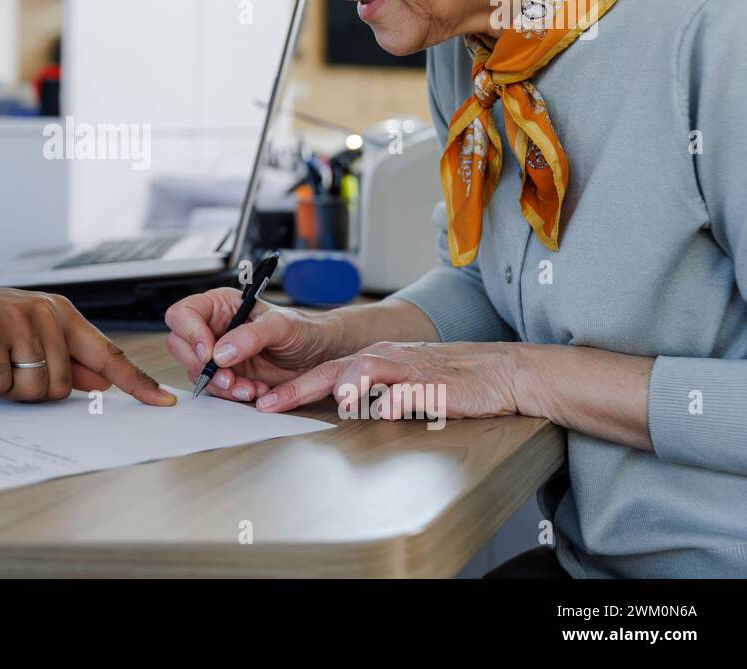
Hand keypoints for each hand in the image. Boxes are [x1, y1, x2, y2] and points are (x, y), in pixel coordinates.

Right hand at [0, 280, 175, 405]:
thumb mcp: (23, 338)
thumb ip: (64, 358)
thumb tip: (101, 381)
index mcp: (59, 313)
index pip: (108, 353)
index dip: (136, 382)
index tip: (162, 403)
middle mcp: (45, 311)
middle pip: (62, 386)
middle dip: (28, 389)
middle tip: (1, 366)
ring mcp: (18, 317)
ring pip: (33, 389)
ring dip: (3, 386)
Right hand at [163, 287, 345, 402]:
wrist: (318, 355)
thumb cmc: (302, 330)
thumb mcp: (281, 325)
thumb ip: (250, 336)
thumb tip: (221, 352)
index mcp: (220, 305)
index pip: (184, 313)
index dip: (190, 333)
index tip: (209, 353)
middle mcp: (213, 328)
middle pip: (181, 345)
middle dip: (202, 366)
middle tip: (228, 377)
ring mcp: (218, 354)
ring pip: (196, 371)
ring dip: (220, 385)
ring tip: (248, 387)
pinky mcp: (227, 375)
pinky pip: (215, 388)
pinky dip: (232, 394)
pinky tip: (254, 390)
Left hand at [254, 340, 521, 418]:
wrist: (503, 372)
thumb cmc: (453, 382)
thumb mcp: (404, 387)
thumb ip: (374, 396)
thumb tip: (341, 408)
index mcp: (375, 361)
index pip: (325, 373)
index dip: (292, 388)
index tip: (264, 403)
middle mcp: (385, 359)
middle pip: (333, 370)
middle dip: (298, 388)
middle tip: (269, 404)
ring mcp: (408, 368)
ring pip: (364, 368)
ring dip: (342, 385)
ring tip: (322, 401)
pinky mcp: (434, 382)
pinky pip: (407, 389)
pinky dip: (392, 398)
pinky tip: (383, 407)